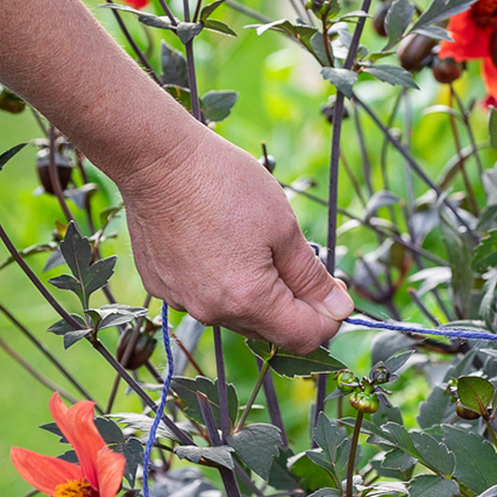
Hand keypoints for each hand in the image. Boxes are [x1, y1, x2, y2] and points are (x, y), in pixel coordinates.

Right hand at [117, 129, 353, 352]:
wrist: (156, 159)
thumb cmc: (224, 185)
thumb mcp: (284, 227)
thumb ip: (312, 277)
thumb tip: (340, 311)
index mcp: (247, 300)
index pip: (303, 336)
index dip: (329, 318)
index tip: (336, 291)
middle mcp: (211, 312)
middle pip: (270, 329)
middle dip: (296, 306)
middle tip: (302, 264)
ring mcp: (181, 301)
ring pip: (237, 314)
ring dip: (260, 294)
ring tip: (258, 246)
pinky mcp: (162, 286)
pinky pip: (206, 297)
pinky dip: (224, 281)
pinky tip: (222, 244)